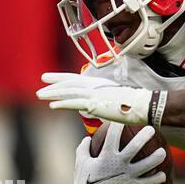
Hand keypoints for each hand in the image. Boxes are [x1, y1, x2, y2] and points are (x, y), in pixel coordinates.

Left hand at [38, 72, 155, 124]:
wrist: (143, 105)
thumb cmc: (134, 103)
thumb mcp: (116, 97)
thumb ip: (103, 98)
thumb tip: (96, 104)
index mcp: (99, 83)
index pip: (76, 79)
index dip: (61, 77)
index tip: (49, 77)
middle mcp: (95, 86)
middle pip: (70, 82)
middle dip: (54, 82)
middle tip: (42, 80)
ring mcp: (94, 94)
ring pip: (68, 91)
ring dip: (53, 92)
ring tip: (41, 94)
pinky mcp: (95, 104)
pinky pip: (74, 103)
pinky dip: (62, 103)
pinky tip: (52, 105)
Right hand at [68, 124, 166, 183]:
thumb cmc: (84, 182)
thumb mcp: (81, 163)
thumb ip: (84, 148)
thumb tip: (88, 137)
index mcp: (105, 157)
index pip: (112, 137)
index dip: (118, 126)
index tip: (125, 118)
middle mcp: (118, 164)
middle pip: (135, 147)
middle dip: (144, 136)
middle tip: (152, 129)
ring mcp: (127, 176)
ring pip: (147, 165)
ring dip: (157, 158)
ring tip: (163, 152)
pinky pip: (148, 182)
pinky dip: (156, 179)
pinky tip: (162, 175)